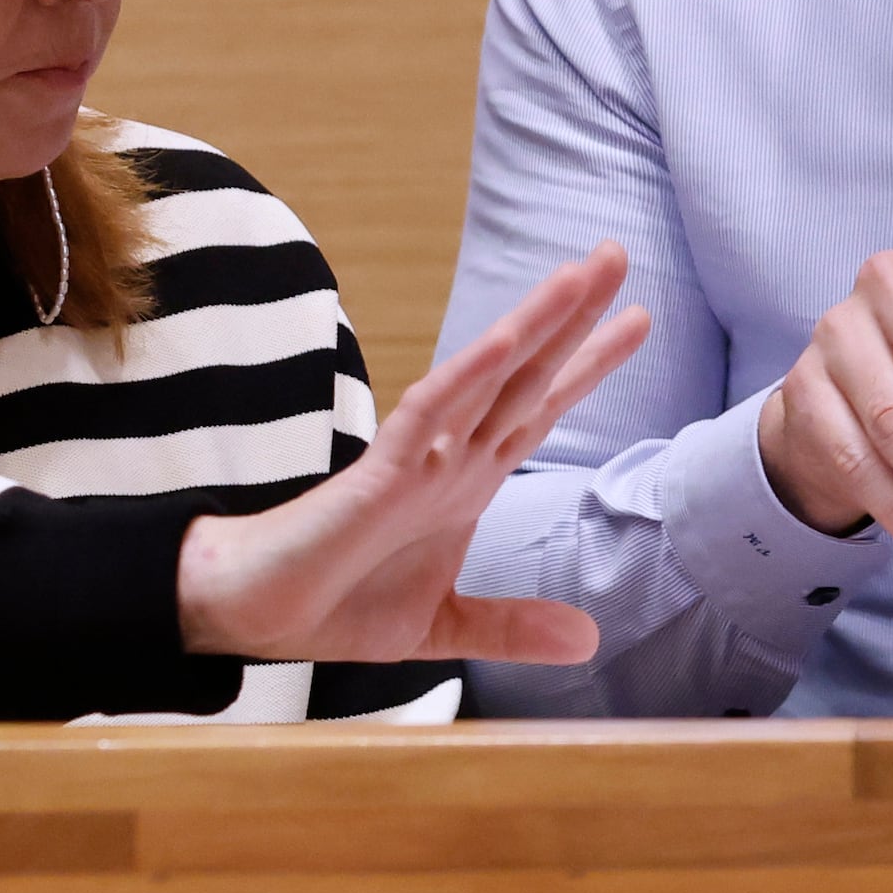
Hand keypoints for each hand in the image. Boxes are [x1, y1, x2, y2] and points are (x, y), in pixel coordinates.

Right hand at [174, 242, 647, 665]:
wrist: (255, 618)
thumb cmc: (336, 604)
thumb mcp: (444, 627)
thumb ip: (511, 627)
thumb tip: (588, 641)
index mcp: (467, 482)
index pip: (539, 410)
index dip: (588, 365)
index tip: (637, 318)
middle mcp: (451, 457)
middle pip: (526, 375)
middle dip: (576, 318)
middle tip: (619, 252)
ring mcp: (418, 459)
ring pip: (487, 377)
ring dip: (535, 325)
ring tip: (583, 273)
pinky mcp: (379, 473)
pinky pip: (430, 413)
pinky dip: (468, 375)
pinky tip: (507, 339)